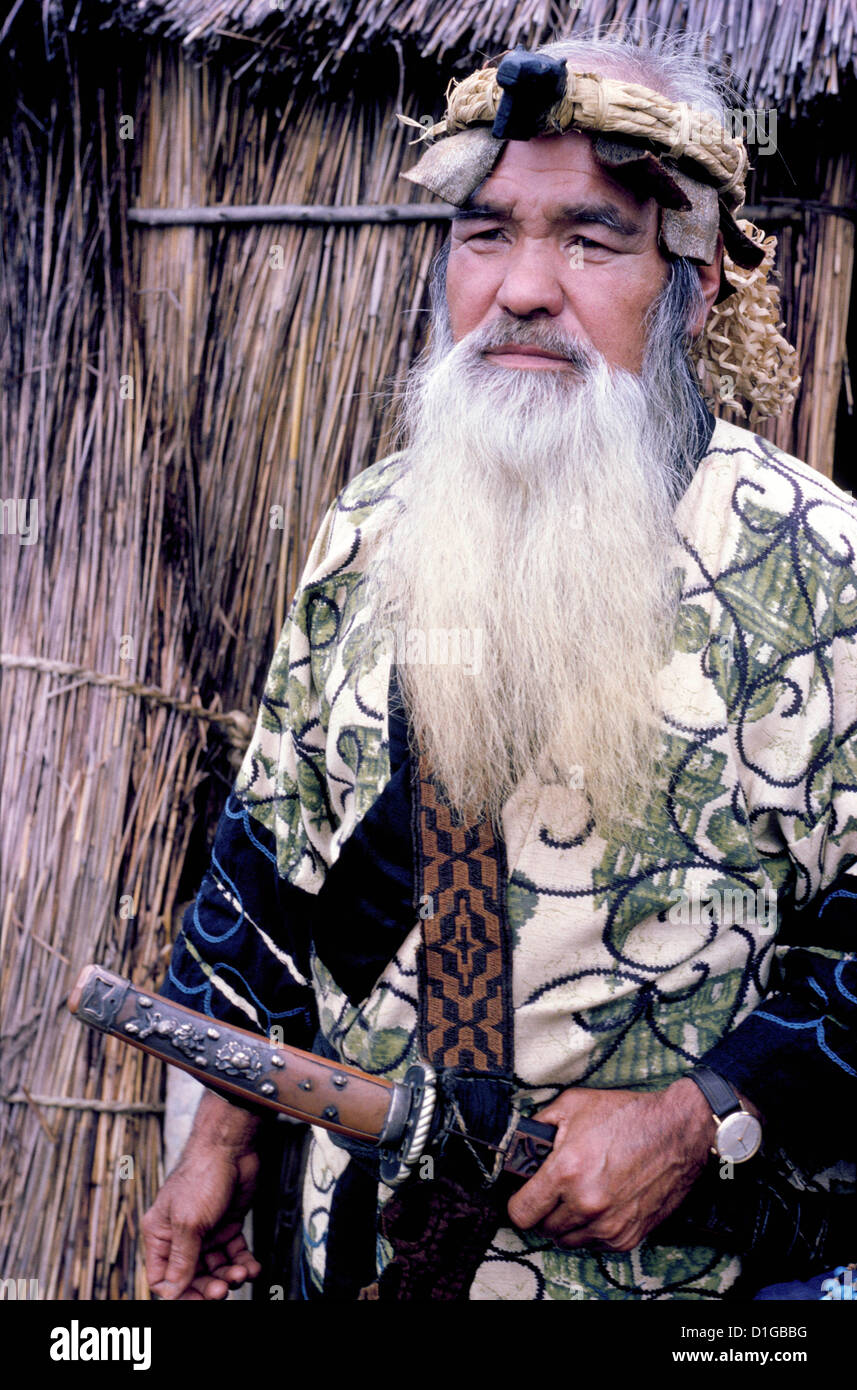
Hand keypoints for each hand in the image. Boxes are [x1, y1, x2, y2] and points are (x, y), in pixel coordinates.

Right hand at [142, 1092, 261, 1299]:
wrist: (232, 1147)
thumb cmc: (202, 1176)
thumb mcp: (189, 1222)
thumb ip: (182, 1260)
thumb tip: (173, 1293)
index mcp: (160, 1235)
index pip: (162, 1279)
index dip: (179, 1293)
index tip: (199, 1298)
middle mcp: (181, 1237)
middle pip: (191, 1278)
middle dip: (208, 1287)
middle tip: (224, 1289)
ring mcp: (205, 1233)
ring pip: (215, 1269)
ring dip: (229, 1276)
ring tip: (242, 1273)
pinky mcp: (227, 1226)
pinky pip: (234, 1255)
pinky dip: (244, 1264)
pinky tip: (252, 1267)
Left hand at [506, 1079, 716, 1252]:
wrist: (677, 1132)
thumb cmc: (626, 1115)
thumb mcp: (574, 1104)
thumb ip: (540, 1124)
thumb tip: (521, 1141)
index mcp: (566, 1172)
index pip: (521, 1212)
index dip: (518, 1203)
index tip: (524, 1195)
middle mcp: (586, 1204)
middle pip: (543, 1229)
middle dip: (544, 1210)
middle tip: (554, 1191)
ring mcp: (608, 1224)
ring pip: (567, 1241)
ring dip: (566, 1224)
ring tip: (577, 1198)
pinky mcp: (627, 1236)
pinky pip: (595, 1244)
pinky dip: (592, 1229)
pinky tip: (600, 1204)